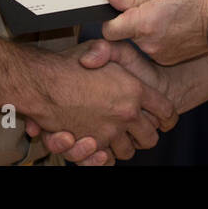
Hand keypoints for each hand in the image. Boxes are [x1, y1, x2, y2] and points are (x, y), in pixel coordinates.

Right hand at [23, 41, 176, 164]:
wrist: (41, 82)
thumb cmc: (68, 65)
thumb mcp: (100, 48)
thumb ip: (116, 53)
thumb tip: (122, 60)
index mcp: (134, 89)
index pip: (166, 111)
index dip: (166, 116)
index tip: (164, 118)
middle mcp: (126, 114)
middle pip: (150, 137)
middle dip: (146, 134)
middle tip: (140, 128)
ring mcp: (109, 132)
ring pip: (129, 151)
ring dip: (125, 145)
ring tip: (118, 135)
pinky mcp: (91, 145)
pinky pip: (108, 160)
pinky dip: (105, 157)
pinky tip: (102, 147)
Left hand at [102, 0, 207, 65]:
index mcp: (144, 23)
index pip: (109, 30)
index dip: (111, 19)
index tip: (119, 10)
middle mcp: (149, 44)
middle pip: (125, 35)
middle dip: (132, 22)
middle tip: (148, 6)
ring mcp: (159, 54)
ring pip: (140, 42)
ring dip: (145, 30)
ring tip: (164, 15)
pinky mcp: (168, 59)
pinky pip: (153, 48)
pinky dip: (157, 38)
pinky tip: (171, 26)